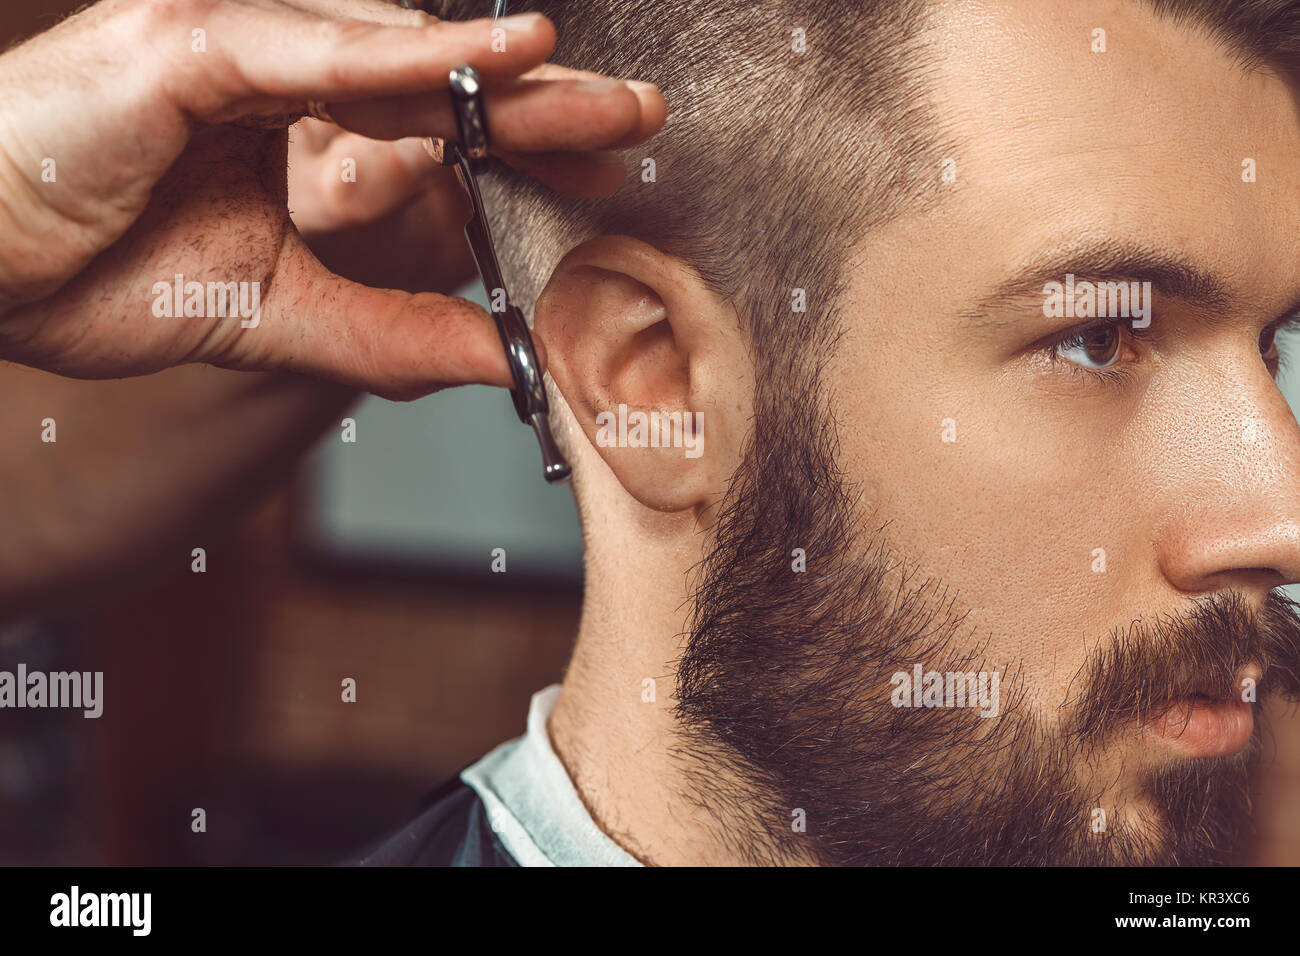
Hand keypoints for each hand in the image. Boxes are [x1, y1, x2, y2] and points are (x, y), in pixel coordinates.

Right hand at [0, 0, 665, 398]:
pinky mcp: (187, 43)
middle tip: (636, 124)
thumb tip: (500, 357)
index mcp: (296, 137)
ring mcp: (235, 50)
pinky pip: (315, 50)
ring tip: (594, 94)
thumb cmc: (92, 272)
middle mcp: (279, 78)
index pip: (438, 138)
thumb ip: (390, 333)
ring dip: (501, 75)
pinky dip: (408, 55)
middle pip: (439, 88)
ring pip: (395, 56)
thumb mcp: (279, 317)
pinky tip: (498, 57)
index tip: (602, 180)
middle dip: (542, 107)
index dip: (523, 155)